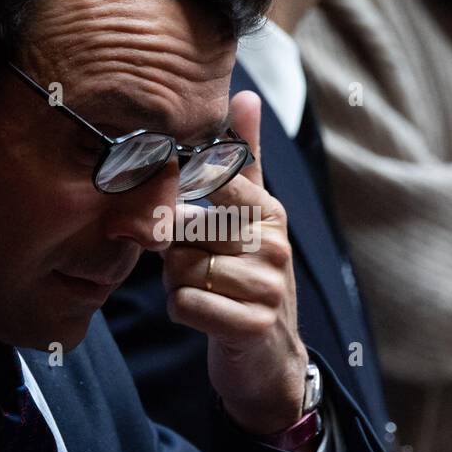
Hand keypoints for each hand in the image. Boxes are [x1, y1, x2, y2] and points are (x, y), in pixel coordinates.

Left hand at [161, 89, 309, 435]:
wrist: (267, 357)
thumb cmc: (246, 276)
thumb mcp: (250, 216)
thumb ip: (245, 159)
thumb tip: (247, 94)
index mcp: (270, 211)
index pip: (211, 181)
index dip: (181, 195)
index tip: (176, 209)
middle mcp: (274, 244)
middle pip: (186, 228)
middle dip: (176, 250)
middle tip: (194, 265)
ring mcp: (268, 286)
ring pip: (182, 269)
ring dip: (178, 284)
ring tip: (204, 290)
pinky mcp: (253, 324)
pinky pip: (185, 305)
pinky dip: (182, 312)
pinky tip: (204, 316)